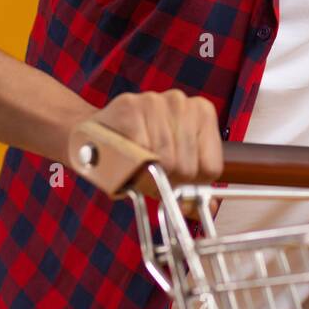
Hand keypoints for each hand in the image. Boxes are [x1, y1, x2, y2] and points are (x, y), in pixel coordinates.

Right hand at [90, 90, 223, 212]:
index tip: (175, 179)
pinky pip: (139, 154)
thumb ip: (193, 188)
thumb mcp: (175, 165)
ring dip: (147, 173)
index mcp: (202, 112)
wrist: (98, 132)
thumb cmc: (141, 149)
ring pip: (164, 162)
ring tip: (138, 163)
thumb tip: (211, 207)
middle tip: (152, 172)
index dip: (190, 184)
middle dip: (167, 179)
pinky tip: (126, 154)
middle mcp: (182, 102)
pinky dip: (131, 163)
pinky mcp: (130, 107)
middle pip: (187, 167)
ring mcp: (156, 101)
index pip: (211, 168)